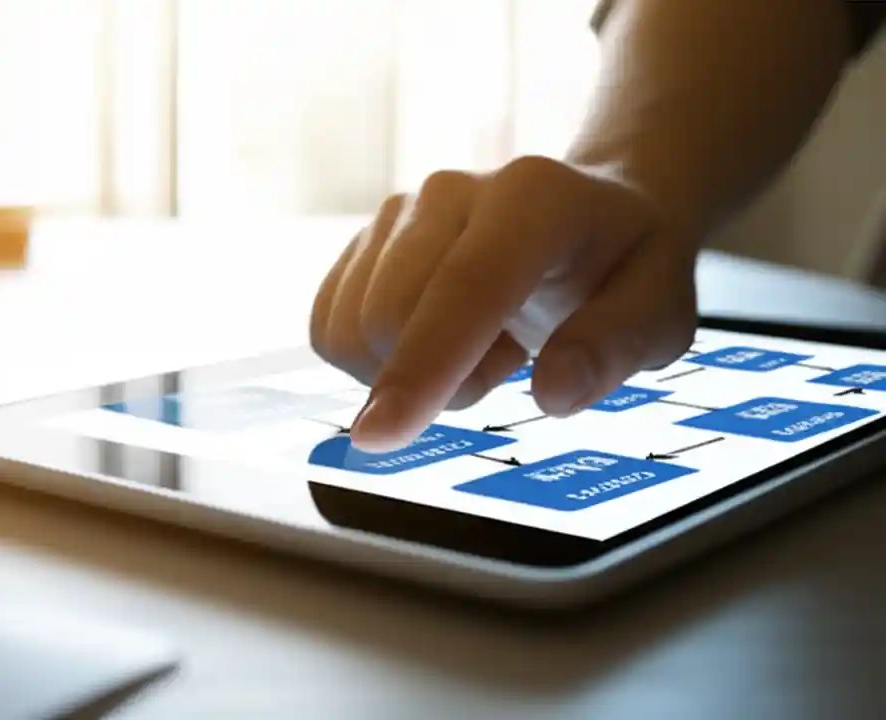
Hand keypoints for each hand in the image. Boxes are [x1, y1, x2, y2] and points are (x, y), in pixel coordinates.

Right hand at [309, 156, 700, 451]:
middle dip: (435, 381)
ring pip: (351, 328)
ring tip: (476, 344)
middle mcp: (452, 192)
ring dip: (406, 371)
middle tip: (503, 363)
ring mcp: (399, 210)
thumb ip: (613, 349)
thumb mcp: (660, 316)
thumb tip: (554, 392)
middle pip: (387, 318)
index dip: (420, 367)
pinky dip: (373, 357)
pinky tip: (433, 336)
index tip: (379, 438)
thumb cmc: (625, 271)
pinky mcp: (365, 238)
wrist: (591, 214)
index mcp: (533, 200)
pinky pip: (330, 326)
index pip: (464, 290)